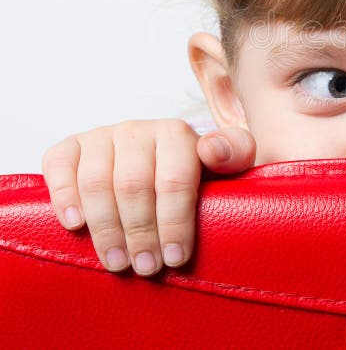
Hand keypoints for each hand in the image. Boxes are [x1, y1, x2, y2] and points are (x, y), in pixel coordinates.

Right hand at [41, 119, 255, 275]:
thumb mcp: (226, 162)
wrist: (155, 158)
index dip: (175, 222)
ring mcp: (102, 136)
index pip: (175, 180)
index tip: (176, 258)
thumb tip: (213, 151)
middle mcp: (137, 130)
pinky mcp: (70, 147)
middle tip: (146, 267)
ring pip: (97, 182)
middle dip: (141, 232)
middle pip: (134, 185)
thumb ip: (235, 152)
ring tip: (117, 262)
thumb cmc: (192, 171)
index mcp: (176, 133)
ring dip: (106, 227)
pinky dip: (64, 196)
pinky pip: (59, 166)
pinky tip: (76, 224)